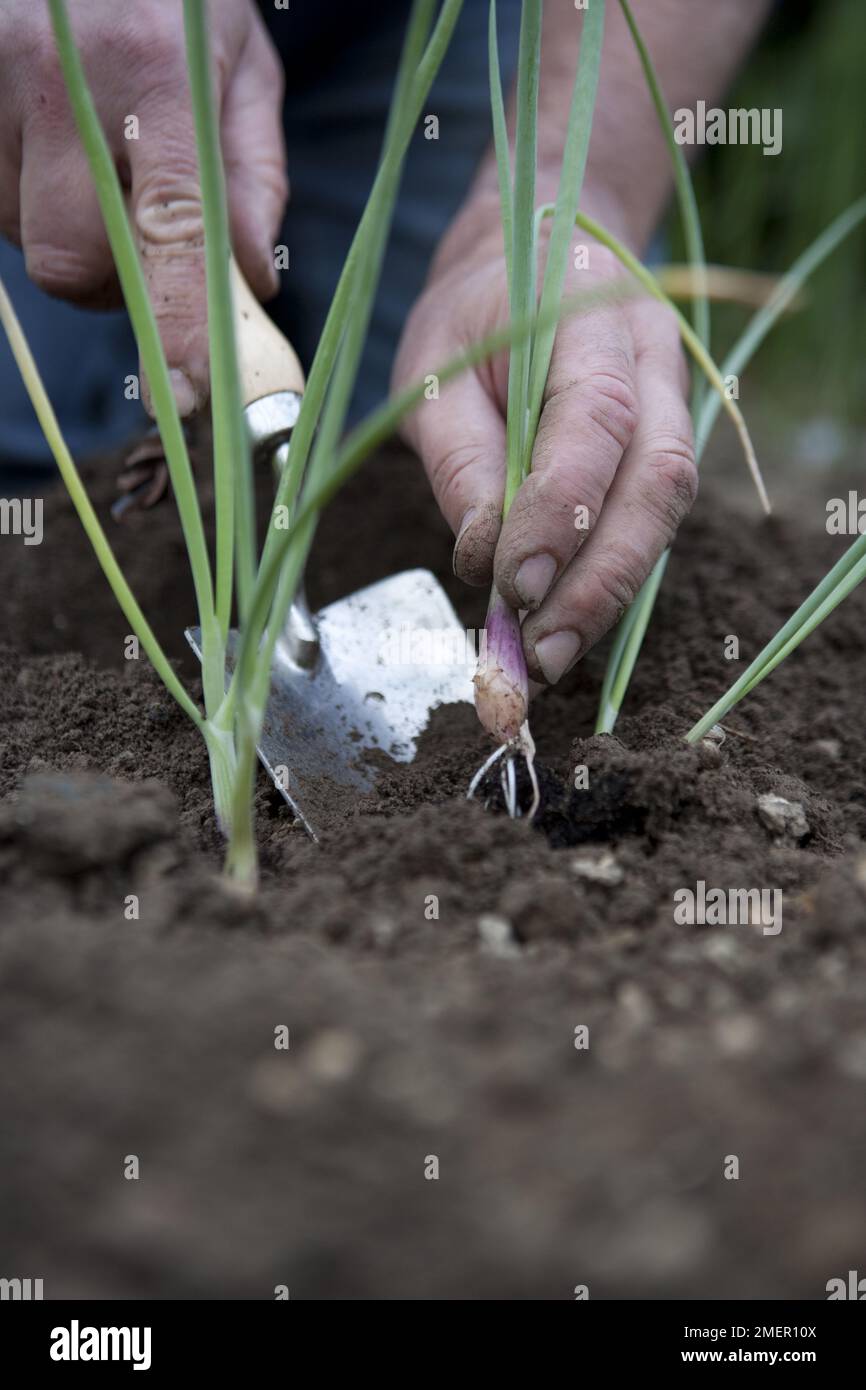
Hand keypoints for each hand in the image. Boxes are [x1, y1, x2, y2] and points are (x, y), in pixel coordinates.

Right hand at [0, 0, 286, 415]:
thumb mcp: (240, 59)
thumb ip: (252, 175)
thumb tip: (253, 284)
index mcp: (154, 71)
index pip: (169, 230)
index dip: (179, 320)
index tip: (190, 388)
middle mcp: (58, 81)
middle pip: (70, 262)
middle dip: (112, 281)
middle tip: (146, 240)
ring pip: (25, 240)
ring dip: (71, 236)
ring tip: (99, 162)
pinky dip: (26, 203)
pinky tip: (54, 148)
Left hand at [393, 193, 696, 686]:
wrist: (543, 258)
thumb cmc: (476, 314)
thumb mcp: (435, 368)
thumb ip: (459, 456)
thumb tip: (481, 558)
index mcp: (592, 317)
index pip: (595, 421)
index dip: (560, 512)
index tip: (512, 587)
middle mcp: (655, 361)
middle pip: (657, 481)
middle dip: (598, 580)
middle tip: (538, 655)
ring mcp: (675, 404)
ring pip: (665, 510)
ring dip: (608, 594)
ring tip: (546, 658)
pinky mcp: (666, 447)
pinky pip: (650, 520)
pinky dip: (608, 578)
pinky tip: (563, 624)